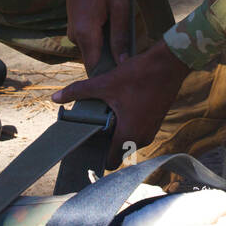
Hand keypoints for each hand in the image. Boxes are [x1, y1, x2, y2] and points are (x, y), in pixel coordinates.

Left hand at [51, 39, 188, 167]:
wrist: (169, 64)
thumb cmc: (140, 75)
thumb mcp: (105, 83)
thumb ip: (79, 91)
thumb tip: (55, 97)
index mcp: (129, 134)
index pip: (110, 161)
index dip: (96, 158)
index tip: (86, 149)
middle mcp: (142, 137)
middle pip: (118, 150)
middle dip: (105, 141)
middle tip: (93, 126)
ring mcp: (151, 129)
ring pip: (128, 139)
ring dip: (118, 131)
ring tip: (106, 114)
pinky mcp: (155, 120)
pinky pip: (137, 129)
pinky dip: (128, 123)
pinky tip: (120, 107)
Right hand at [61, 0, 130, 71]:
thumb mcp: (119, 5)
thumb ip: (120, 36)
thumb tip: (123, 62)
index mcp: (86, 33)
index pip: (95, 68)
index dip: (110, 76)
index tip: (128, 80)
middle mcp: (75, 35)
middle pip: (94, 60)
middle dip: (112, 63)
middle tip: (135, 63)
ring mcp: (72, 28)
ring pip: (92, 48)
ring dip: (108, 49)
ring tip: (129, 44)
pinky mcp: (74, 22)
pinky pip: (89, 38)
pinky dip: (101, 38)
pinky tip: (116, 29)